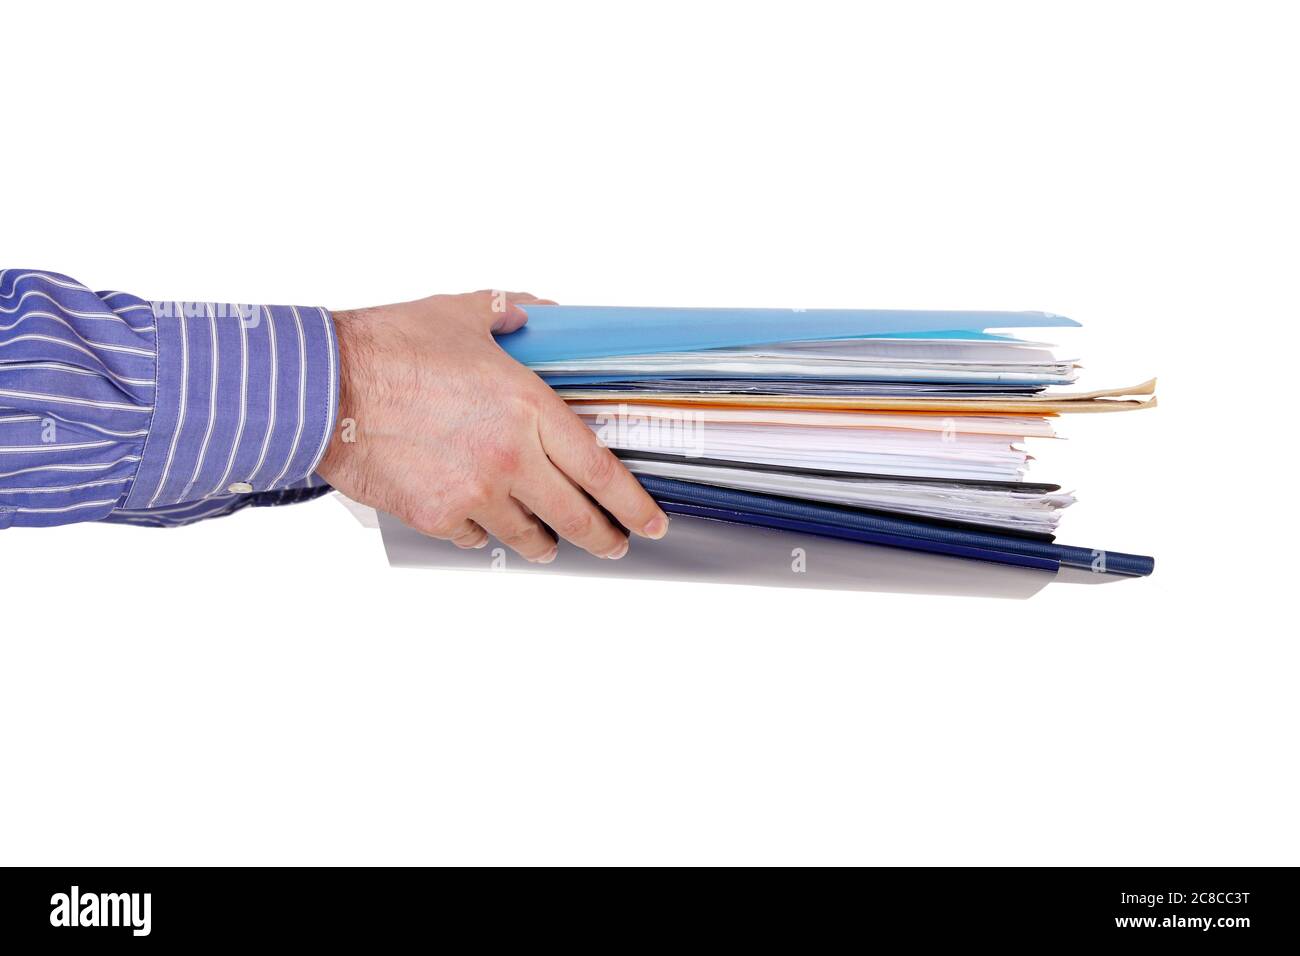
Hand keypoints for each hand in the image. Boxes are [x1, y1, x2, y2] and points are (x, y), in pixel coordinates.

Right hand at [318, 291, 668, 561]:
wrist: (320, 387)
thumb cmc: (388, 345)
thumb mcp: (462, 312)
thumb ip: (511, 311)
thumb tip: (539, 314)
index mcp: (529, 408)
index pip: (601, 470)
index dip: (634, 504)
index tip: (651, 523)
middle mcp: (510, 459)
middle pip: (576, 517)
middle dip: (604, 538)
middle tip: (616, 546)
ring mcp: (473, 494)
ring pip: (528, 537)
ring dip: (545, 542)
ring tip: (550, 542)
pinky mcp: (436, 517)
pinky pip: (476, 539)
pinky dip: (485, 534)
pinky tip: (485, 525)